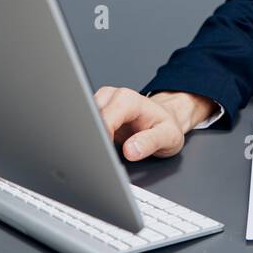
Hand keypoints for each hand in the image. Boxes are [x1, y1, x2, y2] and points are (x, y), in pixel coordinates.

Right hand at [93, 87, 217, 160]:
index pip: (104, 119)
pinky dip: (89, 135)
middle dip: (93, 138)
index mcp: (129, 100)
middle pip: (90, 118)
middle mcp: (113, 96)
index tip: (103, 154)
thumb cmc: (165, 126)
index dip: (101, 138)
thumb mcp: (167, 137)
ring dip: (89, 136)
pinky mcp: (96, 110)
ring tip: (103, 150)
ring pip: (84, 119)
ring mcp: (103, 101)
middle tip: (102, 157)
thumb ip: (149, 143)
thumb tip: (130, 150)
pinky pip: (85, 122)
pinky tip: (99, 145)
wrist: (165, 118)